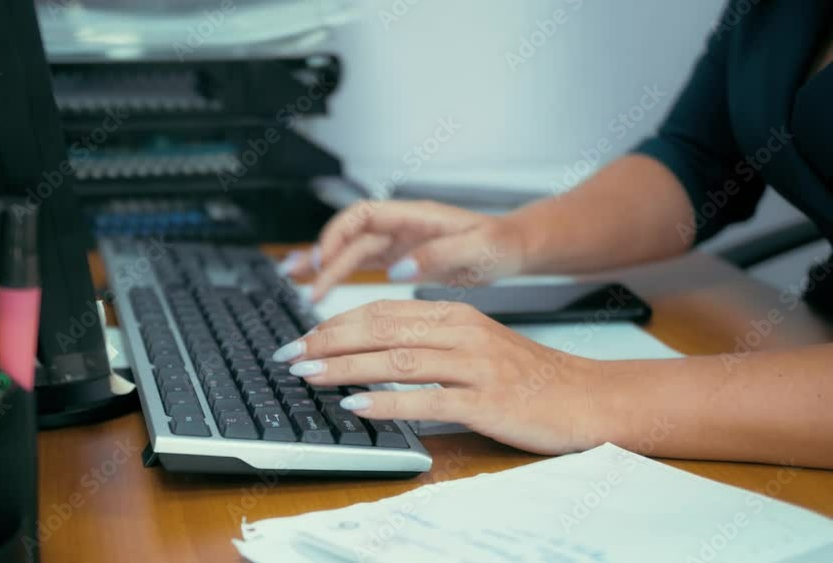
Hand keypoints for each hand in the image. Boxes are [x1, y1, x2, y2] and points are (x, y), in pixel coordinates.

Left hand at [272, 299, 606, 454]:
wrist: (587, 397)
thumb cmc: (527, 376)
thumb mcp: (474, 344)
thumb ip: (427, 341)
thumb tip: (372, 349)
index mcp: (455, 314)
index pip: (382, 310)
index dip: (335, 323)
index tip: (302, 337)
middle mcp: (462, 332)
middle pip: (381, 329)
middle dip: (328, 341)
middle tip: (290, 355)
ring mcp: (475, 365)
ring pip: (397, 359)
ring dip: (345, 367)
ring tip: (308, 375)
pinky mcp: (486, 401)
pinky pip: (428, 399)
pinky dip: (387, 402)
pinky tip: (356, 406)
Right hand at [280, 200, 525, 301]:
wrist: (513, 249)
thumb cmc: (500, 243)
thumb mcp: (477, 249)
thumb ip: (439, 256)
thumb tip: (399, 269)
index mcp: (416, 217)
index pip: (363, 216)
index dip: (337, 234)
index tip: (323, 258)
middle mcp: (401, 227)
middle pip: (351, 239)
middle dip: (327, 261)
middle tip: (311, 291)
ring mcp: (398, 243)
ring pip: (352, 252)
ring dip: (327, 269)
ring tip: (304, 290)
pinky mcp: (400, 260)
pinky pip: (362, 265)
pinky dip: (340, 275)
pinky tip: (321, 287)